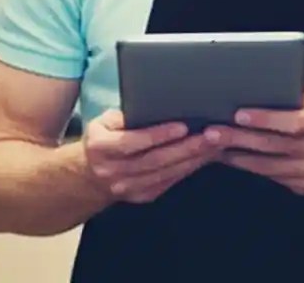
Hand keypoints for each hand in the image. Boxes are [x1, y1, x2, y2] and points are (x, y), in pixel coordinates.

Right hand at [83, 110, 217, 203]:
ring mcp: (127, 188)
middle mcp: (113, 171)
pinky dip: (188, 169)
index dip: (159, 135)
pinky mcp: (142, 196)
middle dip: (185, 148)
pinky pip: (169, 182)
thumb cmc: (102, 139)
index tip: (182, 126)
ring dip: (192, 160)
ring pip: (165, 174)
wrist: (90, 174)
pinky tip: (203, 158)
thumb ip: (124, 116)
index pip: (132, 142)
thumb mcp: (103, 121)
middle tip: (209, 136)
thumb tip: (154, 106)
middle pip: (154, 161)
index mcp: (101, 148)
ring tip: (213, 145)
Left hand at [204, 92, 303, 195]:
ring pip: (270, 166)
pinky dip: (250, 167)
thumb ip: (298, 97)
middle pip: (276, 145)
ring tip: (216, 146)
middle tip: (213, 131)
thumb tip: (262, 89)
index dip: (266, 119)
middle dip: (240, 138)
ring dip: (239, 156)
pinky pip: (273, 177)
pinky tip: (232, 158)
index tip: (239, 114)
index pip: (294, 122)